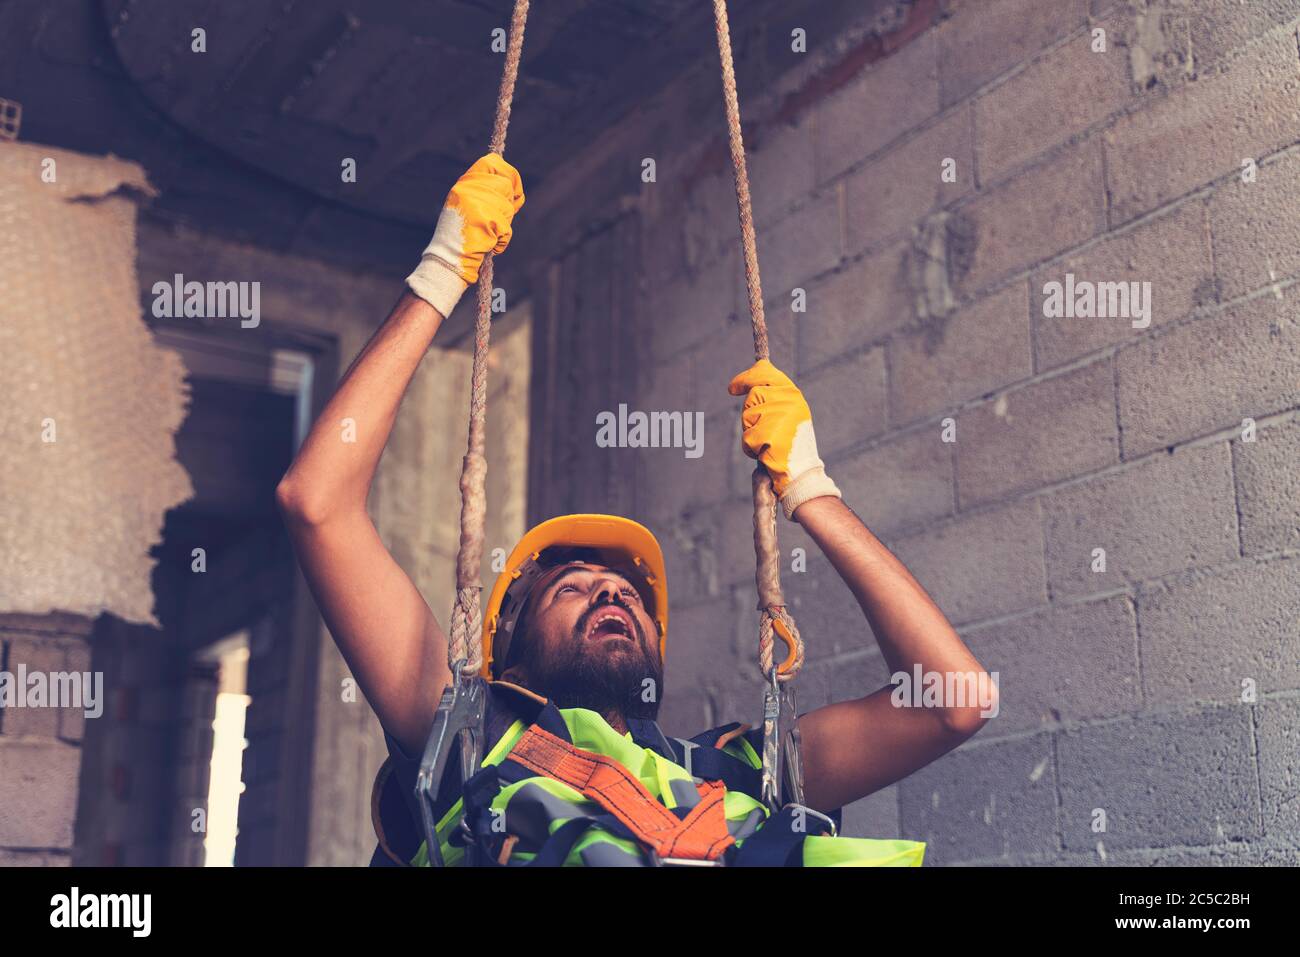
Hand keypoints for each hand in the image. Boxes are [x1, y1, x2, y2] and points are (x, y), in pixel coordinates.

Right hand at [406, 153, 525, 316]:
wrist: (448, 258)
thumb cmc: (461, 235)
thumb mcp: (469, 206)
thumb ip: (486, 193)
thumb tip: (513, 186)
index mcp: (464, 184)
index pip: (491, 163)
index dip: (508, 174)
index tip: (515, 190)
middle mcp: (468, 189)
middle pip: (505, 186)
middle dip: (508, 204)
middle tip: (498, 220)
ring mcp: (476, 203)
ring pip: (508, 207)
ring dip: (504, 224)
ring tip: (487, 234)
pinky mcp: (485, 219)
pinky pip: (506, 228)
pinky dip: (502, 240)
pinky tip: (489, 244)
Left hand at [728, 359, 840, 519]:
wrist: (802, 472)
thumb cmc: (793, 444)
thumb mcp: (789, 414)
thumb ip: (774, 396)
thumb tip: (751, 382)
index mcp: (793, 395)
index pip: (766, 375)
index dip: (747, 377)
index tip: (733, 387)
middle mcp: (788, 401)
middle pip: (754, 395)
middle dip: (750, 410)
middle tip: (747, 414)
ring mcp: (778, 417)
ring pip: (748, 416)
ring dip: (752, 431)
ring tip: (769, 442)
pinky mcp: (768, 435)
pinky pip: (747, 438)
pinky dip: (752, 448)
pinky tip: (767, 453)